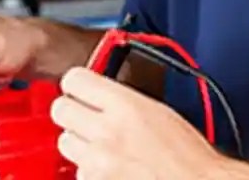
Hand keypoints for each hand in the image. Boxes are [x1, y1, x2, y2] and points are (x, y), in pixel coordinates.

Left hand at [51, 67, 224, 179]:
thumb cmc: (188, 157)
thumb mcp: (159, 111)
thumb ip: (124, 99)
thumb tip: (98, 93)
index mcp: (126, 106)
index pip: (74, 79)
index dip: (78, 84)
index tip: (82, 89)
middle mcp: (107, 132)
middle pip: (60, 109)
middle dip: (73, 112)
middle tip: (87, 118)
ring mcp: (97, 163)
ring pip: (65, 142)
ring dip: (81, 144)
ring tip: (105, 148)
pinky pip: (78, 172)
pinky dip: (90, 172)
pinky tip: (112, 170)